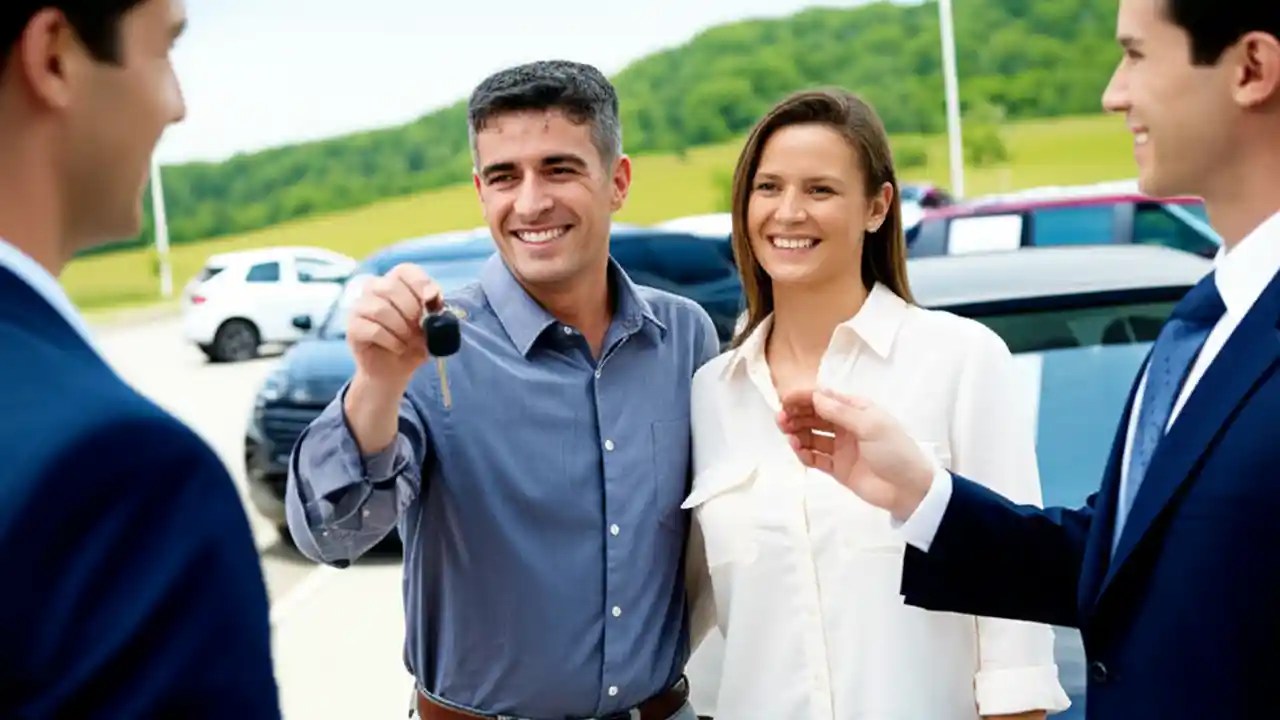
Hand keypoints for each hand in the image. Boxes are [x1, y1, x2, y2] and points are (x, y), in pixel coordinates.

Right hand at [346, 262, 440, 392]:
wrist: (394, 370)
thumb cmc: (413, 343)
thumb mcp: (431, 327)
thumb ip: (434, 311)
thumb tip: (434, 301)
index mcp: (396, 283)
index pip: (405, 270)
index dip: (419, 282)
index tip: (431, 299)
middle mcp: (374, 289)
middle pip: (390, 287)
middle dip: (411, 309)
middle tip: (419, 327)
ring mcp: (360, 307)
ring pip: (380, 309)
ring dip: (401, 327)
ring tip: (409, 340)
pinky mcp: (352, 328)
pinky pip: (372, 329)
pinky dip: (391, 340)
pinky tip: (399, 347)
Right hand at [777, 387, 935, 519]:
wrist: (909, 490)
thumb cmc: (894, 451)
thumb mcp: (870, 425)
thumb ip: (840, 411)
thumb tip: (814, 395)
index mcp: (857, 410)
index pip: (826, 398)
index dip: (805, 397)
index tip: (786, 400)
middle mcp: (847, 426)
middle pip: (815, 416)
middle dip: (797, 415)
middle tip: (781, 418)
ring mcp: (841, 448)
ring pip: (812, 436)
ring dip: (797, 432)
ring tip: (786, 434)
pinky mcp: (837, 468)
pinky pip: (815, 458)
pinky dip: (804, 452)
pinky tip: (797, 448)